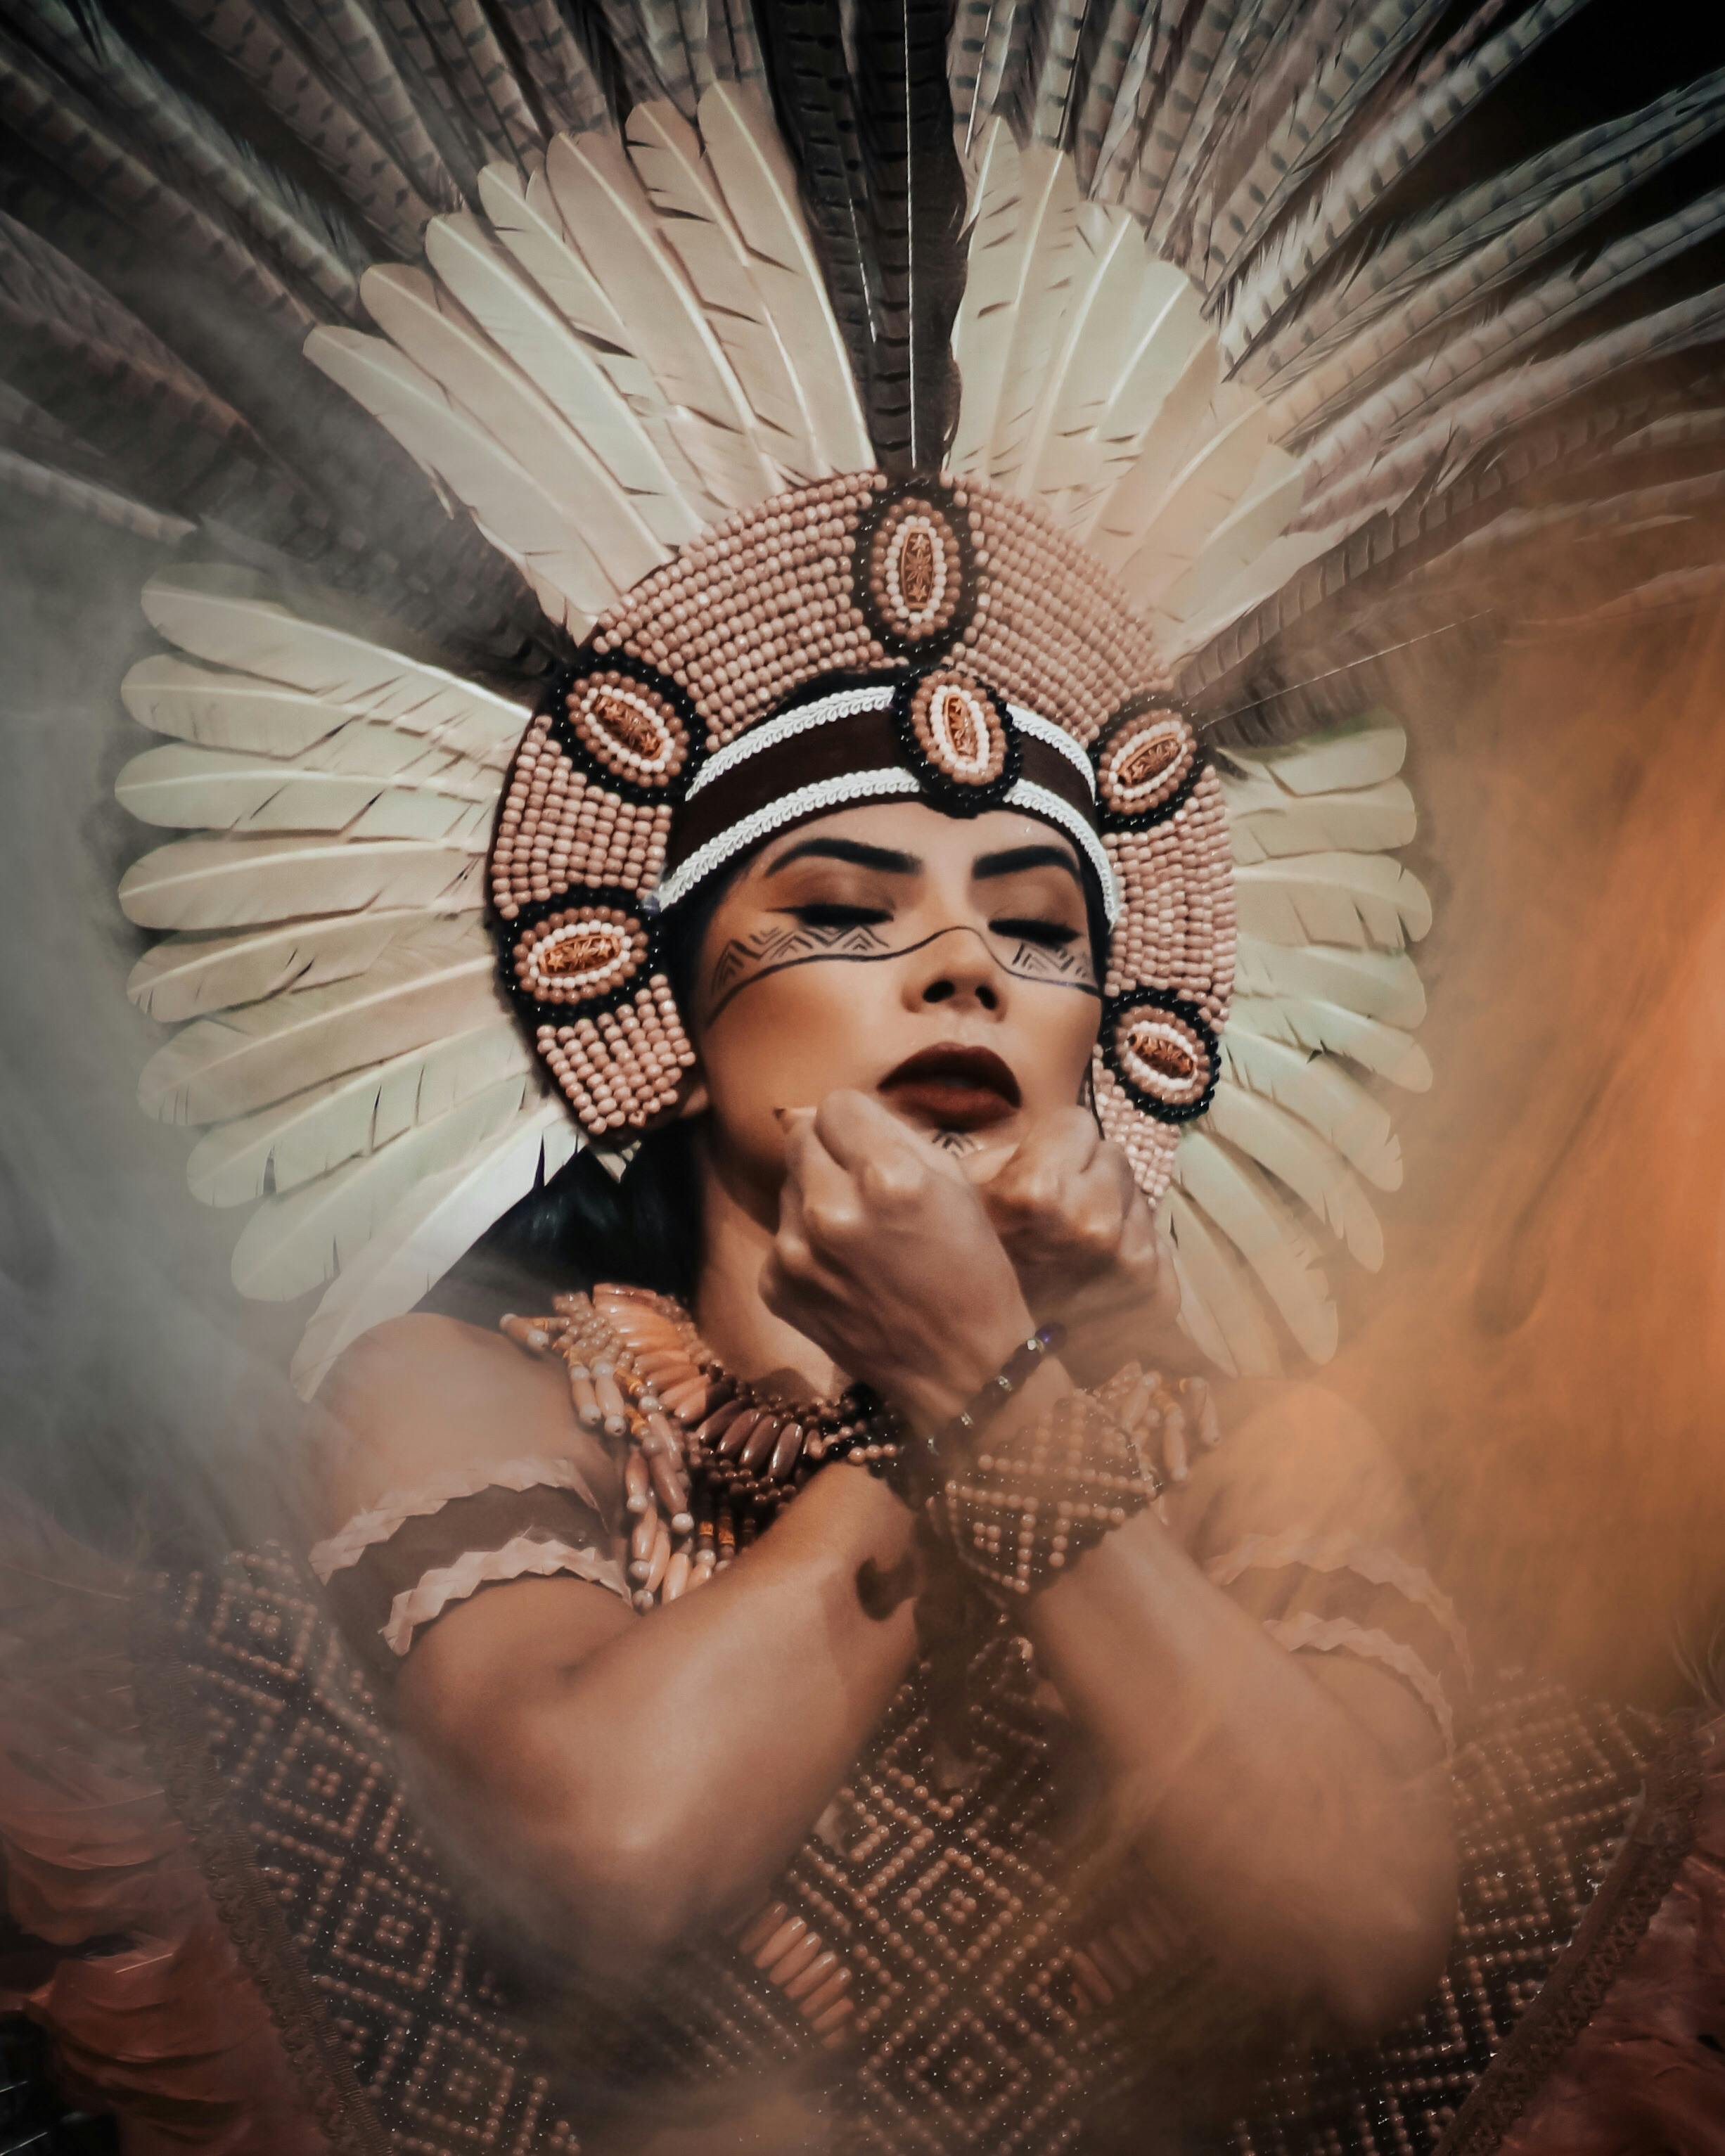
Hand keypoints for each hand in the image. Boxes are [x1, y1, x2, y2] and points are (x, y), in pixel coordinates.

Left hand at [761, 1091, 1033, 1430]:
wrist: (960, 1369)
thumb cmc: (971, 1269)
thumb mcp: (954, 1183)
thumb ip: (890, 1133)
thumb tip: (828, 1110)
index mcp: (887, 1177)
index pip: (837, 1104)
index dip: (859, 1123)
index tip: (875, 1147)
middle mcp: (831, 1210)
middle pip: (801, 1137)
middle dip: (831, 1153)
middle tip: (866, 1188)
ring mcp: (795, 1252)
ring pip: (788, 1184)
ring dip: (817, 1197)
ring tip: (860, 1237)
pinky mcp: (775, 1286)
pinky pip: (780, 1234)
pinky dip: (806, 1244)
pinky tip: (844, 1271)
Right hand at [965, 1108, 1188, 1387]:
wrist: (993, 1378)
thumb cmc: (969, 1280)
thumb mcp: (960, 1201)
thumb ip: (1001, 1150)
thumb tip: (1038, 1122)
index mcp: (1039, 1192)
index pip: (1078, 1123)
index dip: (1054, 1147)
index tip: (1037, 1175)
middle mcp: (1093, 1223)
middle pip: (1112, 1155)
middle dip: (1085, 1177)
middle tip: (1053, 1218)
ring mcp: (1132, 1263)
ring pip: (1137, 1196)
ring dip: (1109, 1212)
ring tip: (1070, 1250)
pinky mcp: (1158, 1296)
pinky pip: (1155, 1240)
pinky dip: (1129, 1250)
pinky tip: (1094, 1276)